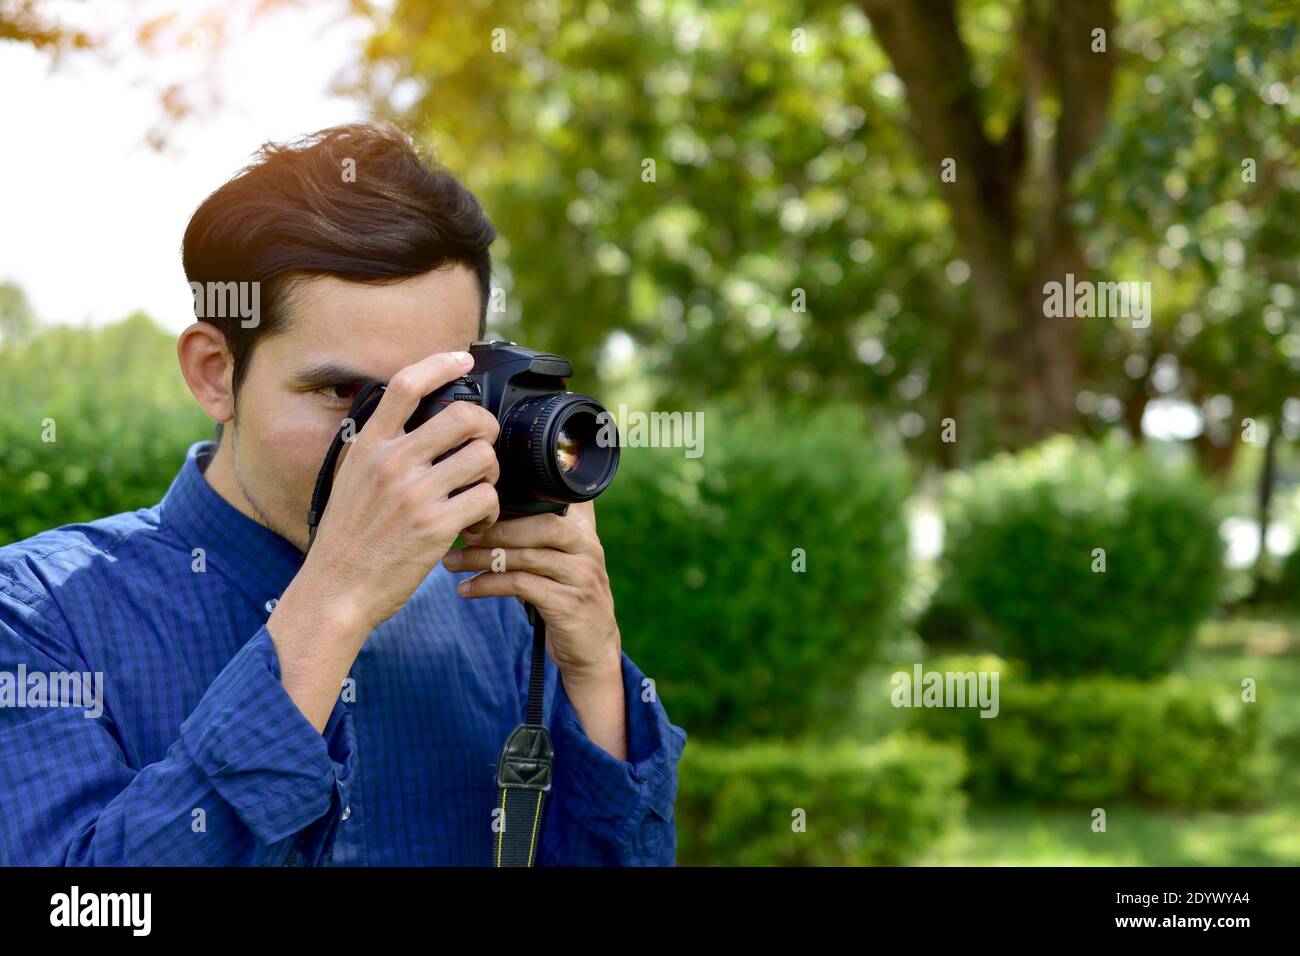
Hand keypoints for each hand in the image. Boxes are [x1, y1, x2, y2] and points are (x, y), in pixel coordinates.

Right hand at [288, 350, 502, 637]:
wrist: (336, 590)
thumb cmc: (347, 538)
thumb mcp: (350, 479)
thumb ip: (379, 448)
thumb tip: (413, 421)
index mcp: (368, 445)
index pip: (406, 385)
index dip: (440, 363)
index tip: (462, 359)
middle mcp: (391, 463)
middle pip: (462, 416)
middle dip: (485, 429)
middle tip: (482, 447)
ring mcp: (414, 494)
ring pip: (483, 457)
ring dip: (490, 474)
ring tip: (478, 492)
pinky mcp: (436, 527)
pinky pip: (486, 498)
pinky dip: (489, 510)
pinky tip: (476, 522)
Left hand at [442, 501, 621, 683]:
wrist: (593, 649)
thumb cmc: (567, 599)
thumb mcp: (562, 563)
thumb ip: (542, 537)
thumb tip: (492, 513)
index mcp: (584, 533)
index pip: (552, 504)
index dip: (514, 503)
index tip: (478, 510)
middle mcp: (588, 550)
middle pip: (541, 525)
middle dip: (497, 529)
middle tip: (463, 533)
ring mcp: (581, 577)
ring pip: (527, 557)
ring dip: (483, 558)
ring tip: (452, 562)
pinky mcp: (568, 605)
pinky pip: (521, 586)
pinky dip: (488, 585)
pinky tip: (466, 589)